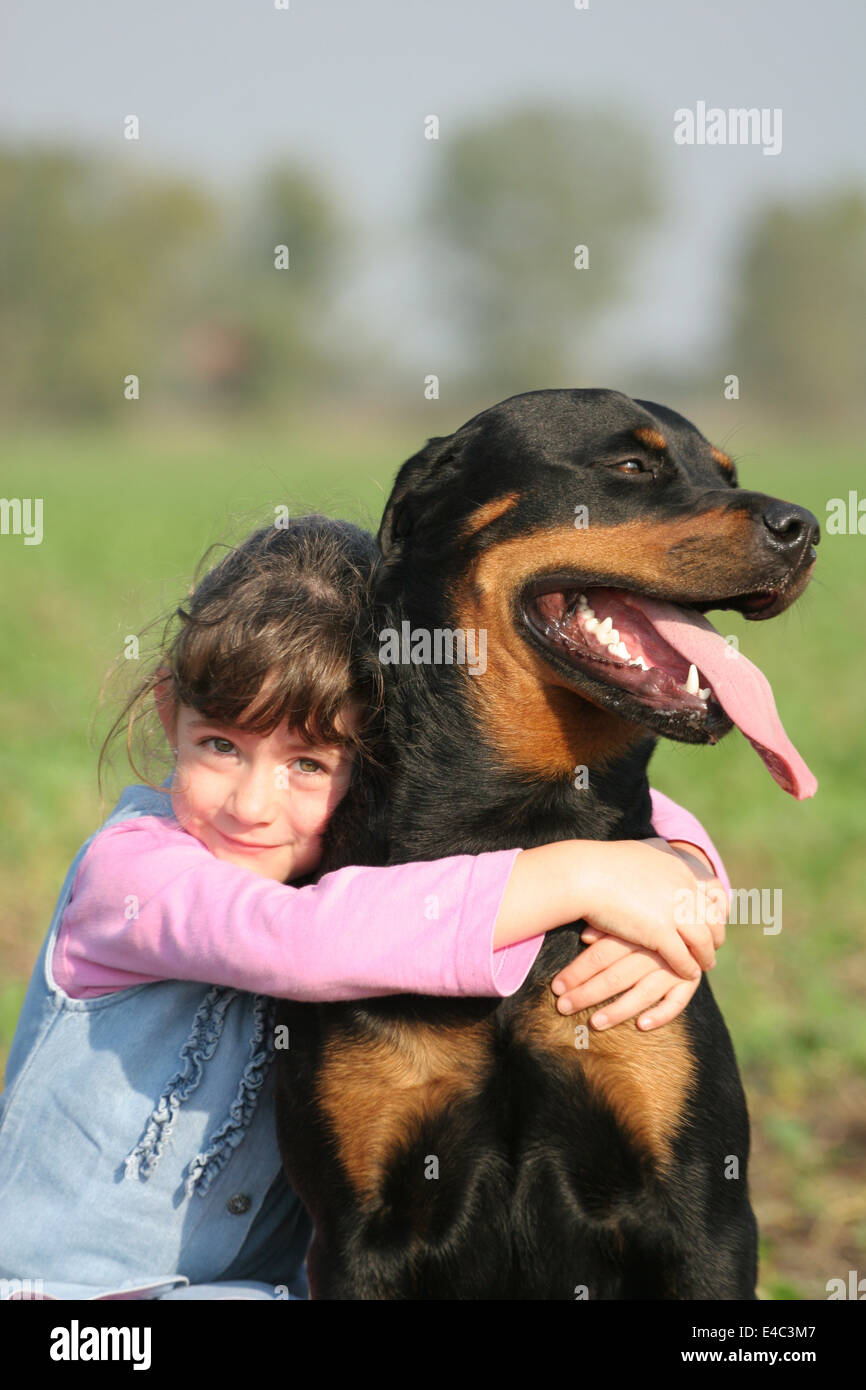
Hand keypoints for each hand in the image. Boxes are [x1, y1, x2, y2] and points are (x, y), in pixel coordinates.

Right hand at [551, 838, 728, 1029]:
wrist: (584, 875)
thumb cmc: (600, 863)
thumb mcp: (639, 850)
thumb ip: (654, 855)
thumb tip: (659, 851)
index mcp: (679, 866)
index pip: (711, 891)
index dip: (715, 909)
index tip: (713, 920)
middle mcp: (683, 887)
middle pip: (713, 917)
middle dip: (715, 935)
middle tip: (712, 947)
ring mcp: (674, 910)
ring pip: (702, 940)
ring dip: (705, 956)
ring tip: (704, 965)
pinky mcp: (660, 932)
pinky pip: (682, 956)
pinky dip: (687, 968)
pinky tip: (688, 975)